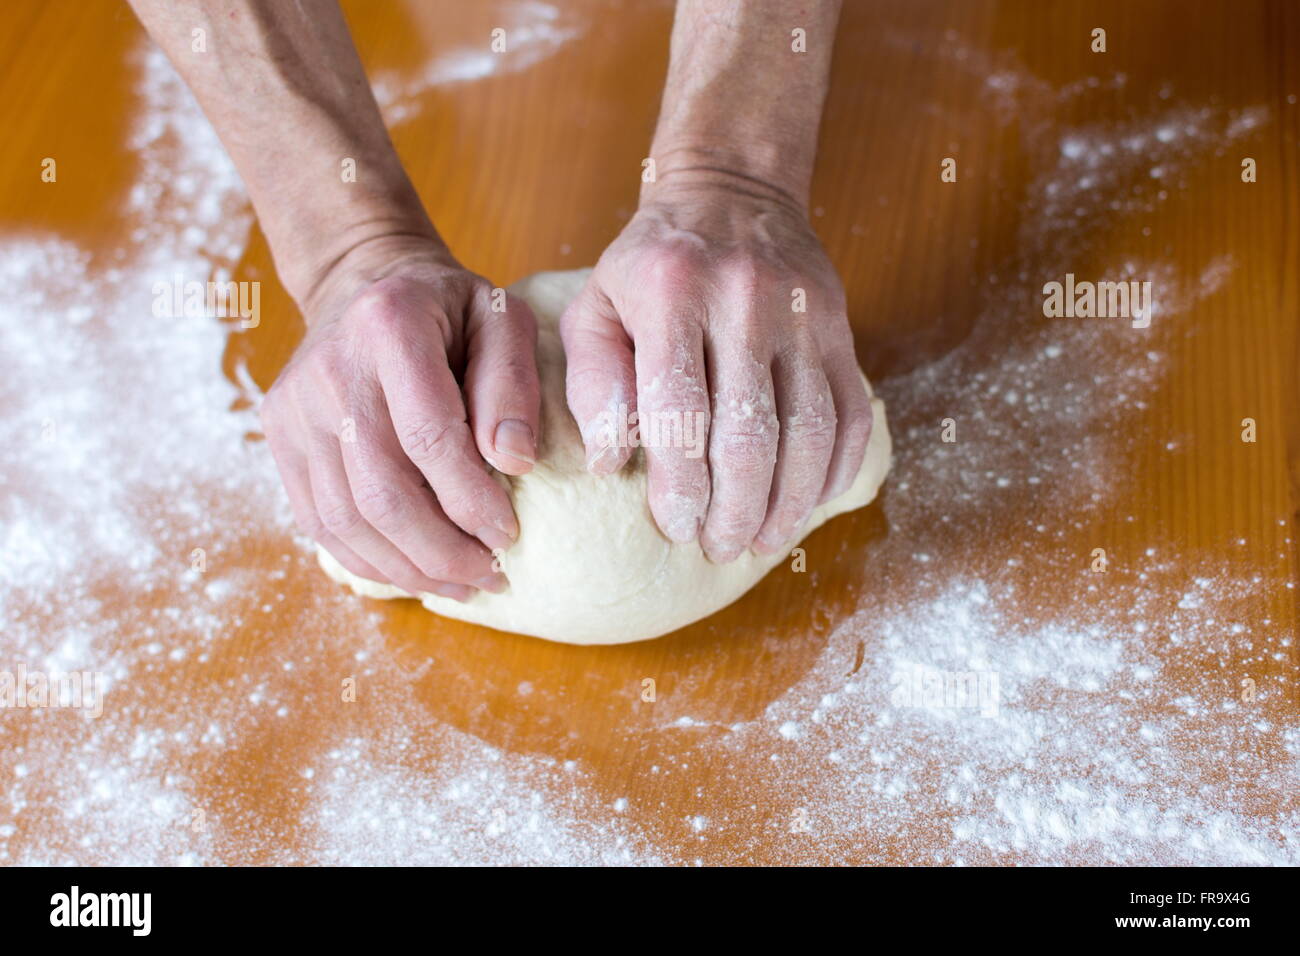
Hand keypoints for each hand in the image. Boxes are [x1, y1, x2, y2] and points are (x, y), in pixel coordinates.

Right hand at [261, 236, 539, 599]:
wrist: (363, 280)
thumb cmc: (449, 308)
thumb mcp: (502, 320)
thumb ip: (512, 386)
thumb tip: (515, 464)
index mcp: (389, 328)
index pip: (428, 438)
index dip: (471, 500)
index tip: (510, 535)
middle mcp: (330, 370)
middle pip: (381, 493)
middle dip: (442, 550)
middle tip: (492, 575)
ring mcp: (294, 407)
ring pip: (345, 520)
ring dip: (409, 568)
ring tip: (463, 584)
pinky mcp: (279, 436)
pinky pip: (319, 521)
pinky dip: (370, 559)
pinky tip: (416, 571)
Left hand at [561, 181, 872, 563]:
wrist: (732, 191)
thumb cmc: (651, 266)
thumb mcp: (598, 305)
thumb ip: (594, 381)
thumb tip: (609, 462)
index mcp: (671, 295)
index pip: (680, 413)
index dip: (681, 486)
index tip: (677, 527)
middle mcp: (742, 301)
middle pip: (750, 434)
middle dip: (735, 509)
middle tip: (719, 547)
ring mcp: (800, 313)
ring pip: (809, 432)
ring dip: (787, 503)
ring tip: (762, 540)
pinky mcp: (839, 327)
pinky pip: (850, 414)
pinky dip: (833, 470)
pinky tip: (806, 502)